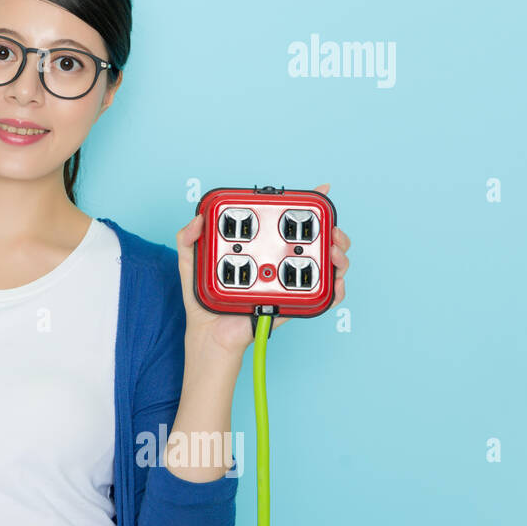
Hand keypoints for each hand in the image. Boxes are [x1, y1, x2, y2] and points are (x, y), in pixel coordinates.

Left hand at [176, 183, 350, 353]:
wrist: (209, 334)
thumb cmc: (204, 301)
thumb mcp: (191, 263)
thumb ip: (188, 238)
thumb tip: (198, 218)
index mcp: (260, 248)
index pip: (288, 223)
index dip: (309, 207)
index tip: (322, 191)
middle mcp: (279, 263)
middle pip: (318, 242)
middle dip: (332, 231)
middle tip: (330, 229)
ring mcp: (290, 283)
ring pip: (327, 265)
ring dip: (339, 255)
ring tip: (333, 251)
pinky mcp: (294, 304)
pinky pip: (323, 297)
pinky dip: (336, 290)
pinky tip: (335, 281)